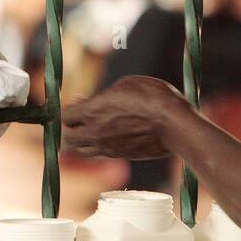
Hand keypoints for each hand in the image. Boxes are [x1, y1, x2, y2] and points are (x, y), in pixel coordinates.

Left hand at [63, 75, 190, 159]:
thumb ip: (101, 96)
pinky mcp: (121, 156)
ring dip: (82, 141)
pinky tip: (109, 135)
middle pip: (67, 139)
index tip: (77, 104)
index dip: (68, 109)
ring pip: (82, 151)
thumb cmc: (152, 97)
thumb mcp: (124, 85)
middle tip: (78, 120)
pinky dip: (98, 147)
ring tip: (92, 129)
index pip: (65, 116)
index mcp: (93, 111)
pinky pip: (100, 154)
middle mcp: (95, 132)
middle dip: (69, 129)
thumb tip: (86, 102)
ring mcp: (107, 147)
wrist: (175, 125)